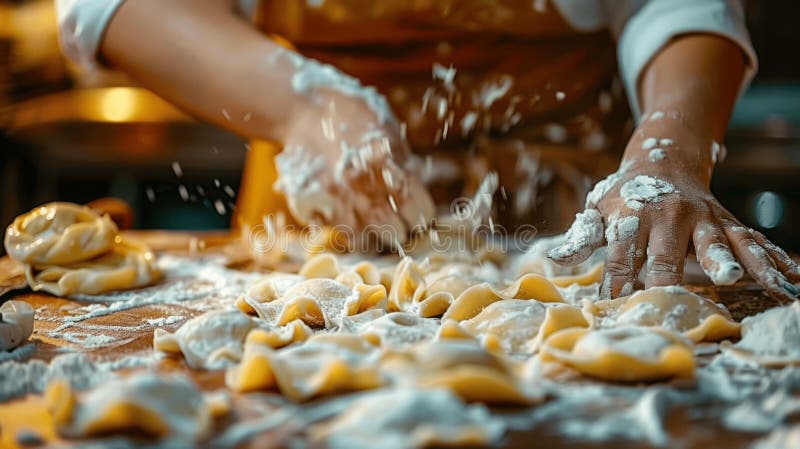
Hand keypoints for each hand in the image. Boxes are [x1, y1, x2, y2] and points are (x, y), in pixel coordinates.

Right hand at [275, 88, 434, 245]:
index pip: (418, 209)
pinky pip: (331, 229)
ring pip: (362, 239)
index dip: (421, 216)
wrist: (300, 108)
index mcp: (387, 166)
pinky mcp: (309, 204)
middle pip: (392, 231)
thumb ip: (402, 157)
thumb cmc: (349, 112)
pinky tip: (345, 217)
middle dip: (398, 230)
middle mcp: (362, 186)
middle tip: (397, 226)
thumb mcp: (386, 127)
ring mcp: (333, 198)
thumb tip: (416, 181)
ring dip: (370, 235)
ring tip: (371, 226)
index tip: (419, 217)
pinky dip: (340, 227)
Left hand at [549, 113, 799, 300]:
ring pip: (719, 242)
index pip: (619, 255)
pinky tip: (791, 281)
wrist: (664, 161)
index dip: (614, 282)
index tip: (613, 307)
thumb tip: (554, 256)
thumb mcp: (597, 209)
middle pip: (668, 253)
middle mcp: (669, 216)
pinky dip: (772, 260)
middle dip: (670, 276)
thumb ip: (581, 235)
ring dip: (733, 262)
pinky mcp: (727, 222)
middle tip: (676, 299)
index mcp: (632, 215)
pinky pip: (752, 242)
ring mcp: (702, 218)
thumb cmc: (624, 196)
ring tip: (747, 281)